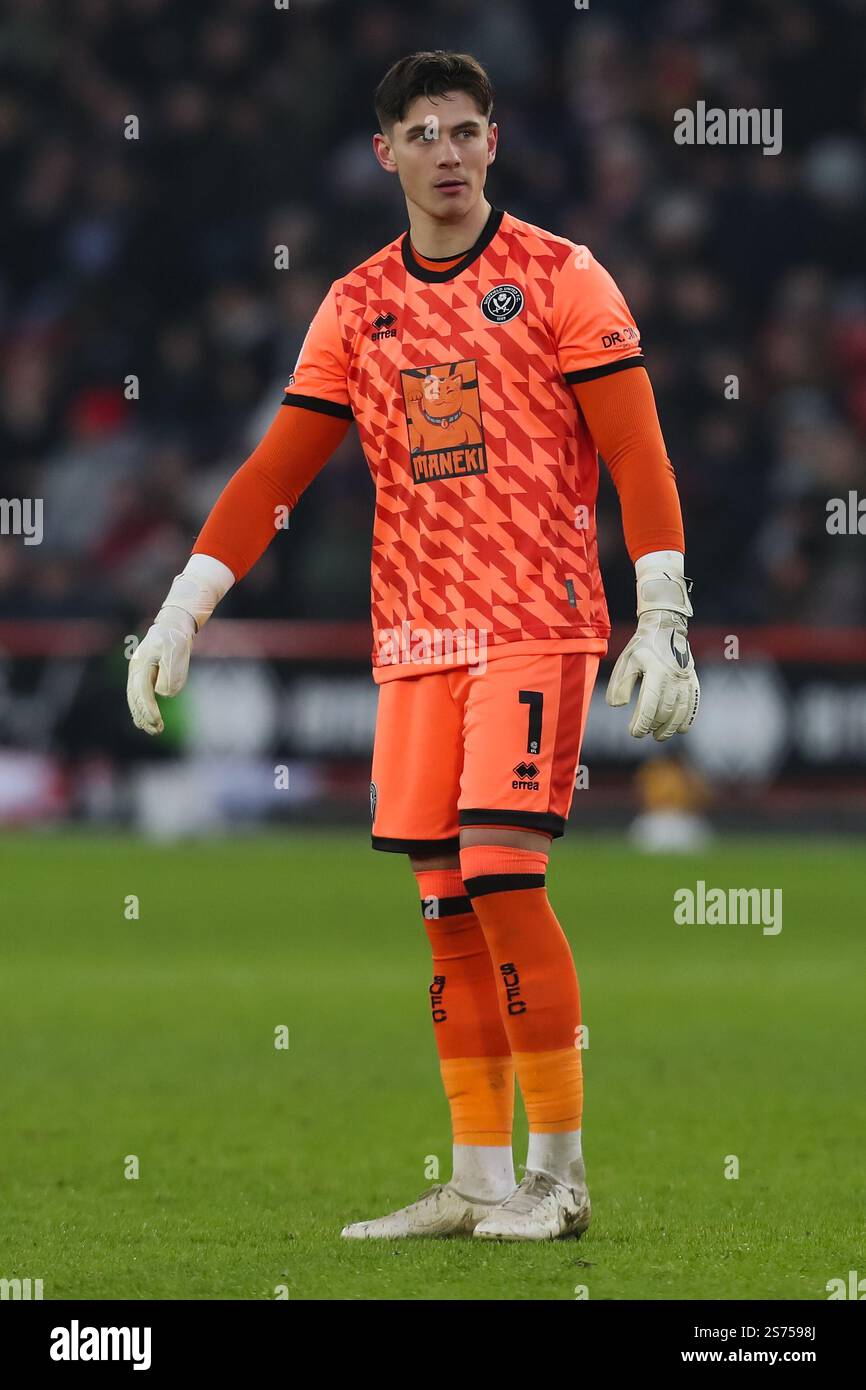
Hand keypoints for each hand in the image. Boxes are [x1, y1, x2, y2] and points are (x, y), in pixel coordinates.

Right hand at [127, 606, 196, 734]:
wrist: (172, 625)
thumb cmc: (175, 638)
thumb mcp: (176, 651)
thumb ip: (171, 672)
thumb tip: (164, 693)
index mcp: (141, 665)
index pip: (142, 692)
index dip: (148, 708)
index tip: (157, 722)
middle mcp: (135, 670)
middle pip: (135, 698)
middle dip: (144, 716)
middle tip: (156, 730)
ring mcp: (136, 673)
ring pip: (134, 699)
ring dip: (141, 716)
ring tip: (152, 730)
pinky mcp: (142, 675)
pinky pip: (137, 696)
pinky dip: (140, 709)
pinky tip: (144, 721)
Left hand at [606, 609, 698, 739]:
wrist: (666, 628)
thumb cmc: (642, 646)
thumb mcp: (626, 661)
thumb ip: (619, 684)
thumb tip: (618, 706)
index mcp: (656, 672)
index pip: (649, 705)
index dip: (642, 723)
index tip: (634, 733)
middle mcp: (673, 678)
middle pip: (665, 711)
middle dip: (653, 726)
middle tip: (643, 732)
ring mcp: (686, 680)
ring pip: (680, 712)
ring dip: (669, 727)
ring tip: (658, 736)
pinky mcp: (692, 681)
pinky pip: (693, 705)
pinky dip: (687, 720)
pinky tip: (679, 729)